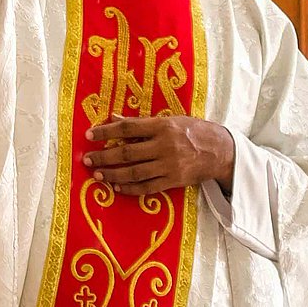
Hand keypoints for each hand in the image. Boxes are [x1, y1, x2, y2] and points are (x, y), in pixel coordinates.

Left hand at [83, 116, 233, 197]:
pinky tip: (117, 186)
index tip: (89, 135)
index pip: (127, 128)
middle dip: (104, 156)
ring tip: (97, 174)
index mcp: (162, 126)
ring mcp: (169, 165)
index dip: (106, 131)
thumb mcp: (169, 120)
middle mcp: (164, 145)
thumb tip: (114, 118)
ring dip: (112, 174)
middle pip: (127, 152)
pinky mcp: (174, 181)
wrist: (220, 150)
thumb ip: (141, 123)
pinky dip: (130, 188)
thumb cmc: (192, 131)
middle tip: (87, 159)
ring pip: (134, 172)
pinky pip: (147, 187)